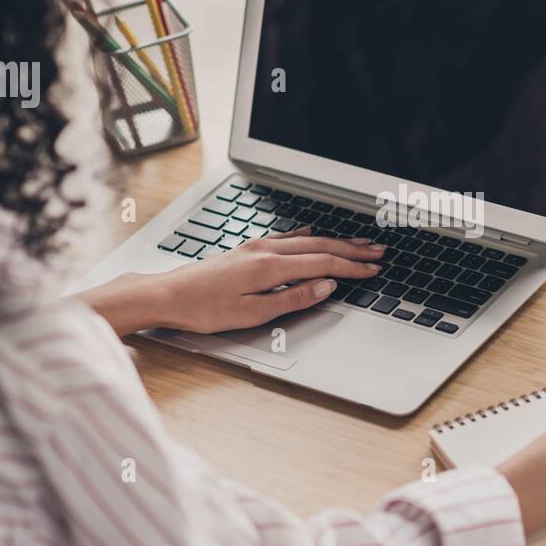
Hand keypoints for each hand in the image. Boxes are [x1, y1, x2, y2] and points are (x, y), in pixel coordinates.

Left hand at [75, 228, 384, 334]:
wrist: (168, 295)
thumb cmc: (205, 309)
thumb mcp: (253, 314)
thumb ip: (293, 299)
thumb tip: (325, 286)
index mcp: (270, 267)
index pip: (323, 263)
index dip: (351, 267)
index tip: (373, 270)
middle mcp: (266, 250)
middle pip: (320, 246)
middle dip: (351, 249)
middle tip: (377, 252)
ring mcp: (256, 245)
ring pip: (305, 239)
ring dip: (334, 241)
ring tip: (356, 243)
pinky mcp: (247, 248)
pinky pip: (286, 237)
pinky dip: (306, 235)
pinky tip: (312, 231)